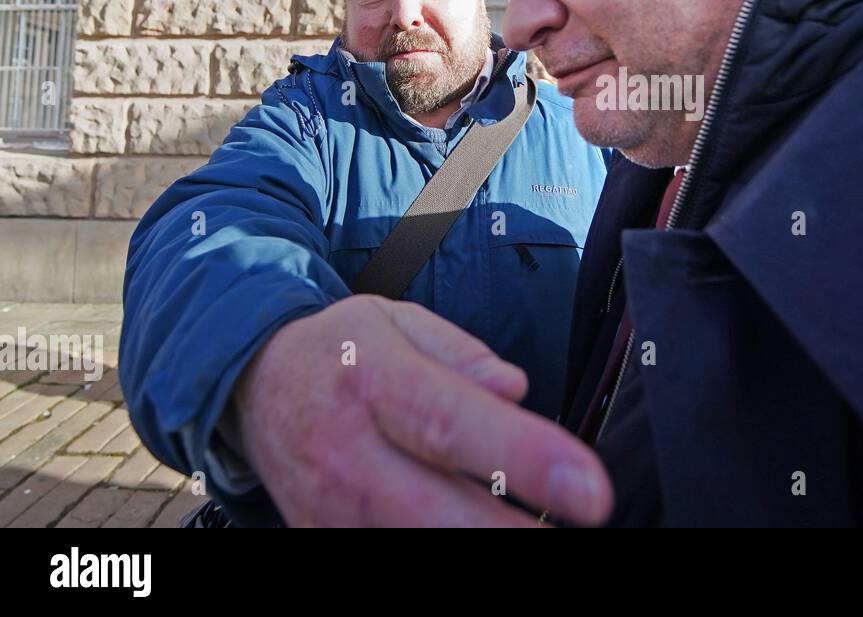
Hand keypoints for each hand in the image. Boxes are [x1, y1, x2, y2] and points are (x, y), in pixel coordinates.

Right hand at [233, 293, 612, 525]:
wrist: (256, 388)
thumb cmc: (345, 352)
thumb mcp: (400, 322)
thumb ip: (461, 354)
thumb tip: (512, 389)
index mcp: (372, 381)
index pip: (453, 425)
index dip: (526, 461)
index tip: (591, 490)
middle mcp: (346, 454)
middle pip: (438, 513)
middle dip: (515, 533)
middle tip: (583, 524)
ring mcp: (329, 513)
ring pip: (419, 546)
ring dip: (489, 540)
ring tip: (539, 527)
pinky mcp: (325, 544)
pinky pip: (396, 555)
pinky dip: (450, 546)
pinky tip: (490, 529)